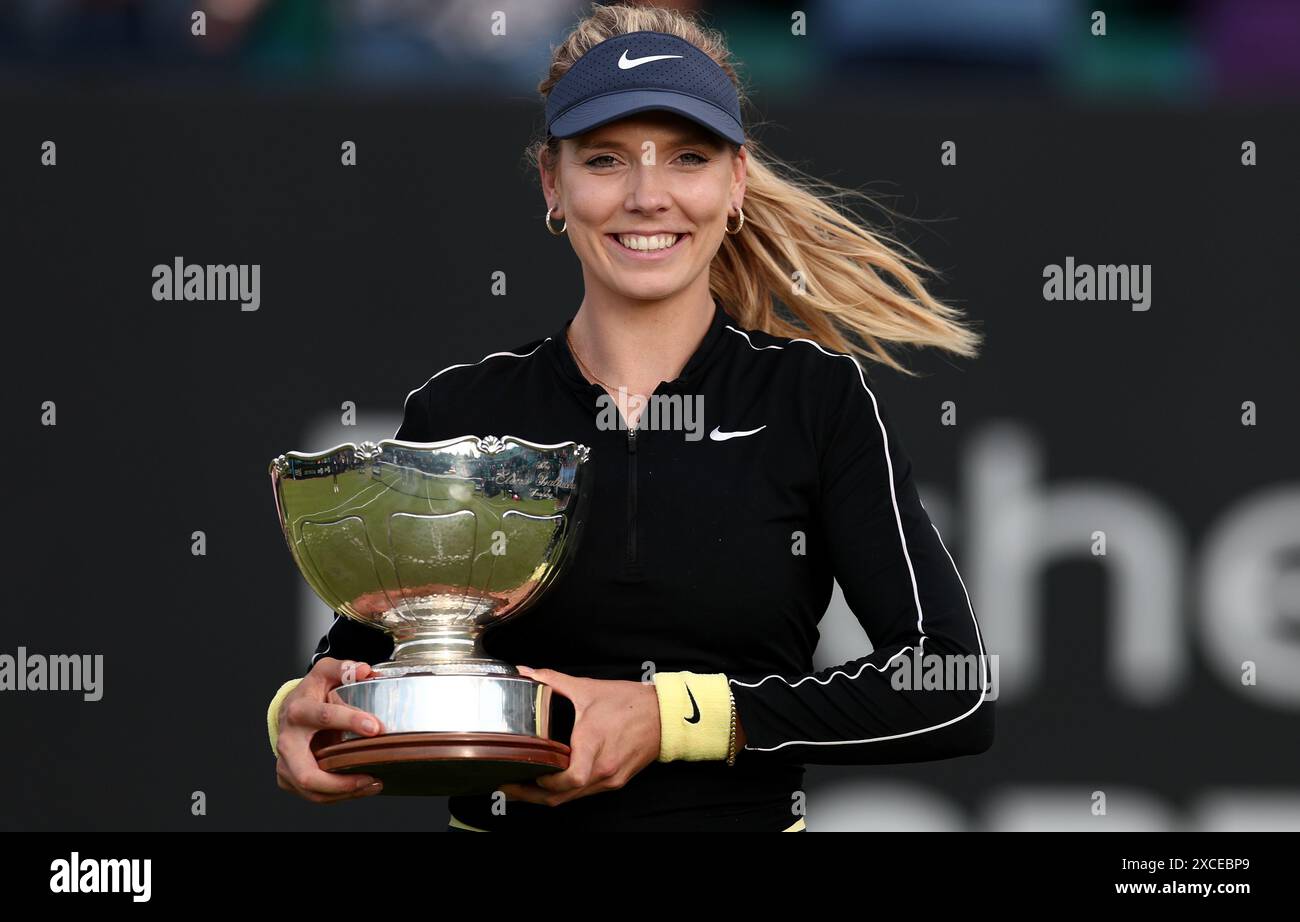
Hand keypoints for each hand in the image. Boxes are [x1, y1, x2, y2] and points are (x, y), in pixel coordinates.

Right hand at [274, 657, 387, 803]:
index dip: (350, 721)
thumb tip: (363, 670)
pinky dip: (338, 796)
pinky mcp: (289, 778)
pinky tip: (360, 788)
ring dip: (344, 792)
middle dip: (340, 781)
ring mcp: (285, 763)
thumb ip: (344, 668)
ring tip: (373, 784)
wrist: (289, 709)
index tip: (375, 728)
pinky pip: (314, 795)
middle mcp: (288, 741)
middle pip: (308, 773)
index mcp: (299, 711)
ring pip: (312, 790)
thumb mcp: (326, 672)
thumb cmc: (312, 692)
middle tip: (371, 776)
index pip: (324, 717)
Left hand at [497, 665, 660, 806]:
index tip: (524, 772)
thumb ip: (552, 681)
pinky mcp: (616, 780)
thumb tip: (526, 672)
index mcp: (594, 744)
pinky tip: (554, 783)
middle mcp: (603, 768)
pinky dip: (568, 792)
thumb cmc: (630, 703)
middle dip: (532, 796)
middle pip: (563, 797)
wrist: (665, 715)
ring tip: (525, 787)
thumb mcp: (588, 689)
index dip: (543, 783)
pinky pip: (586, 793)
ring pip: (573, 799)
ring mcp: (611, 778)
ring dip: (548, 796)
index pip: (569, 779)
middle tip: (509, 787)